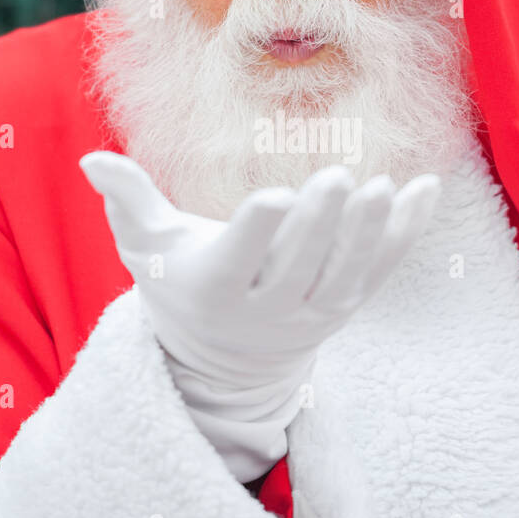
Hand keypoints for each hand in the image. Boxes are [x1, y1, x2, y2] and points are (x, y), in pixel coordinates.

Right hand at [80, 153, 439, 397]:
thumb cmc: (181, 283)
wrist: (223, 358)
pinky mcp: (346, 305)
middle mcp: (268, 310)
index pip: (238, 261)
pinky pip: (381, 269)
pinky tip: (426, 188)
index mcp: (216, 289)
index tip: (275, 196)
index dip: (257, 232)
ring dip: (368, 233)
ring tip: (384, 188)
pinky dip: (406, 233)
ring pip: (345, 275)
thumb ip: (128, 201)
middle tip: (338, 178)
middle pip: (298, 268)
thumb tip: (92, 159)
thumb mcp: (148, 248)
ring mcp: (313, 313)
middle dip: (319, 225)